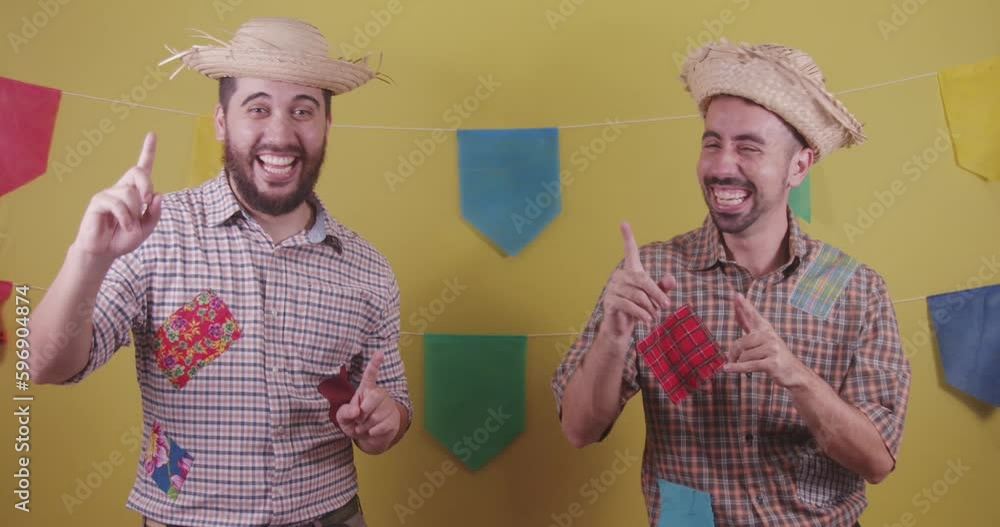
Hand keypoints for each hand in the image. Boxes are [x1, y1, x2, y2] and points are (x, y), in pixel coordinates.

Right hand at [73, 132, 161, 259]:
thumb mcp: (146, 228)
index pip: (142, 167)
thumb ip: (154, 213)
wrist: (105, 252)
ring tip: (129, 226)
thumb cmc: (124, 238)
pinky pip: (117, 203)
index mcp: (135, 191)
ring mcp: (109, 193)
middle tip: (146, 201)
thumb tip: (158, 195)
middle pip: (137, 171)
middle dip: (146, 184)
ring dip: (134, 213)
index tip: (152, 134)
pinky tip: (125, 227)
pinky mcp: (98, 201)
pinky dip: (126, 218)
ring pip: (130, 192)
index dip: (147, 151)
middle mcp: (122, 188)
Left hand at [335, 351, 401, 452]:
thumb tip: (356, 411)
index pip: (370, 375)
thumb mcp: (343, 417)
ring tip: (364, 427)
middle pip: (375, 396)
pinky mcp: (394, 419)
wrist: (368, 438)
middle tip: (359, 419)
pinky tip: (371, 431)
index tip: (380, 352)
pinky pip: (382, 426)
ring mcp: (388, 406)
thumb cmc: (354, 422)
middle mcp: (379, 394)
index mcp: (365, 390)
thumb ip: (345, 412)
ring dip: (365, 426)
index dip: (374, 364)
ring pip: (377, 415)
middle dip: (363, 412)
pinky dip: (372, 433)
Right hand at [600, 222, 674, 340]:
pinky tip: (648, 320)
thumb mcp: (654, 298)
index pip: (630, 251)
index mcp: (630, 271)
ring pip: (637, 294)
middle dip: (657, 293)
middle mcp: (619, 276)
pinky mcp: (610, 301)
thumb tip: (671, 278)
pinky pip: (629, 305)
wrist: (622, 328)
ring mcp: (612, 288)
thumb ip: (662, 287)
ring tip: (654, 316)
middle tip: (667, 305)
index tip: (623, 222)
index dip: (627, 237)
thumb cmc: (639, 309)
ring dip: (649, 307)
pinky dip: (641, 313)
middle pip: (642, 279)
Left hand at [723, 294, 811, 387]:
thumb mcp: (764, 341)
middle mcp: (769, 337)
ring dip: (737, 363)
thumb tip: (738, 314)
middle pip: (741, 342)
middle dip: (733, 353)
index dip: (744, 306)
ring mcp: (772, 349)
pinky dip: (736, 368)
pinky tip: (727, 369)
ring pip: (744, 355)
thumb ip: (750, 328)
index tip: (737, 296)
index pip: (753, 316)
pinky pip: (748, 365)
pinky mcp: (772, 363)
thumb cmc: (777, 357)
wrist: (795, 373)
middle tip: (729, 359)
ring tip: (737, 366)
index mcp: (766, 330)